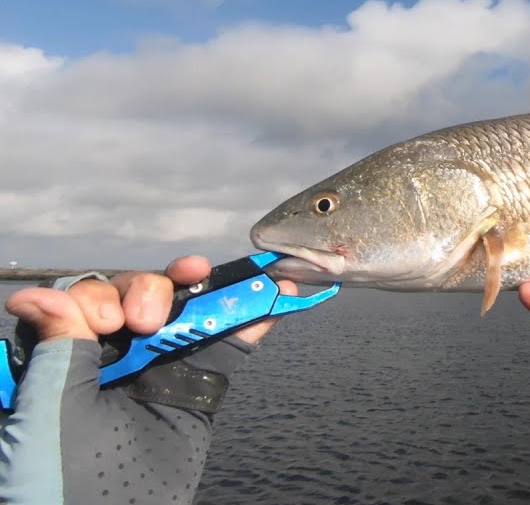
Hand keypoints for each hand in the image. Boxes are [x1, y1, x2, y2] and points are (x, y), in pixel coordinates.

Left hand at [0, 257, 294, 504]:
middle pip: (133, 296)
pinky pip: (223, 349)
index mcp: (65, 358)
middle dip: (146, 292)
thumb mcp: (53, 406)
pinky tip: (271, 298)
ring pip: (182, 313)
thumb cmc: (64, 475)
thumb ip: (59, 347)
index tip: (108, 323)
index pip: (83, 300)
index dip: (97, 298)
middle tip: (146, 322)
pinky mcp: (193, 392)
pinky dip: (249, 322)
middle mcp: (108, 358)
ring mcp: (154, 372)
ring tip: (214, 274)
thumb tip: (39, 295)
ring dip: (202, 290)